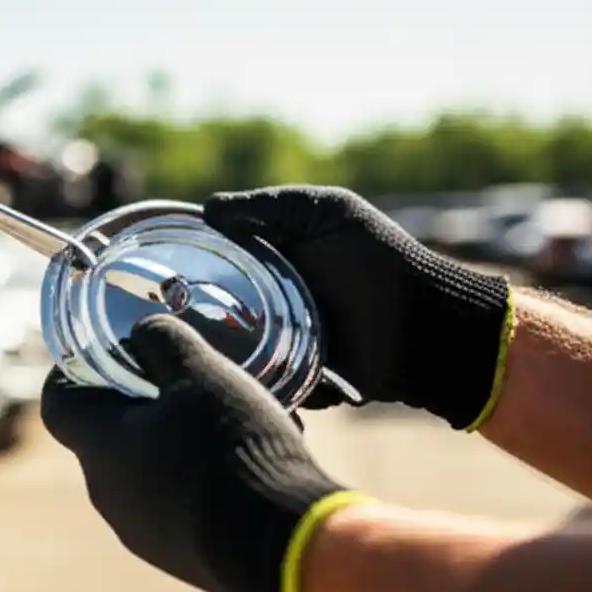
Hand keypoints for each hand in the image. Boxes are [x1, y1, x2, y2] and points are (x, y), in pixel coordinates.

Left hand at [41, 314, 350, 591]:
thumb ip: (162, 340)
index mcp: (100, 450)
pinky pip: (182, 501)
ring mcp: (144, 531)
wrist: (283, 546)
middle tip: (184, 377)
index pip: (59, 402)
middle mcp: (110, 496)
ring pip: (153, 466)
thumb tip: (144, 332)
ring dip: (183, 437)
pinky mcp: (181, 554)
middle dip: (146, 399)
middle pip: (111, 433)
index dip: (75, 369)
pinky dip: (206, 474)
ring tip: (233, 415)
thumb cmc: (230, 449)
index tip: (104, 349)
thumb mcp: (198, 372)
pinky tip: (252, 457)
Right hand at [203, 186, 513, 429]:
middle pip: (217, 307)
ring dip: (223, 352)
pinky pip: (266, 385)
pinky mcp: (301, 380)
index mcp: (276, 258)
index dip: (190, 260)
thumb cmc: (379, 259)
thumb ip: (267, 206)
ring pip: (236, 350)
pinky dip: (257, 383)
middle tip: (173, 315)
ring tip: (201, 350)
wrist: (427, 324)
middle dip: (195, 312)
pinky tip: (239, 377)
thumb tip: (206, 210)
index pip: (218, 259)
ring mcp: (287, 342)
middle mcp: (275, 300)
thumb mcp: (325, 213)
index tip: (164, 264)